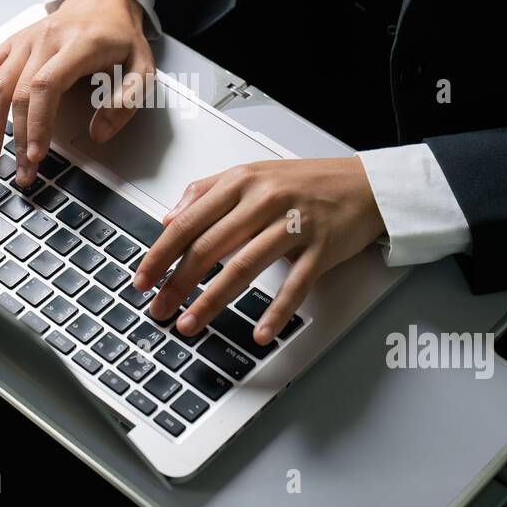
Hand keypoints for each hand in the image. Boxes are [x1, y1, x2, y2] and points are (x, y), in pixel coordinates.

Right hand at [0, 0, 152, 185]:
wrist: (100, 3)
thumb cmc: (119, 38)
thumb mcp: (142, 67)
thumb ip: (127, 100)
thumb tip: (100, 133)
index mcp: (78, 44)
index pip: (46, 85)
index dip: (37, 123)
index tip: (36, 154)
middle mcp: (45, 39)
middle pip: (16, 91)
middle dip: (14, 137)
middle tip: (21, 172)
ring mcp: (24, 40)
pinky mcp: (11, 42)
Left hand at [136, 158, 384, 343]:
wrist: (363, 184)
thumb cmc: (305, 182)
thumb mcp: (251, 174)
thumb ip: (206, 191)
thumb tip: (168, 218)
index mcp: (241, 181)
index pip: (188, 221)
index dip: (160, 253)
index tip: (142, 278)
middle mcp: (264, 199)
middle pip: (209, 246)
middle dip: (178, 283)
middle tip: (159, 309)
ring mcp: (294, 224)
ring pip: (244, 266)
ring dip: (212, 300)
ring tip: (191, 324)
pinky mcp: (322, 248)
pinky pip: (294, 284)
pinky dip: (276, 311)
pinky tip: (259, 331)